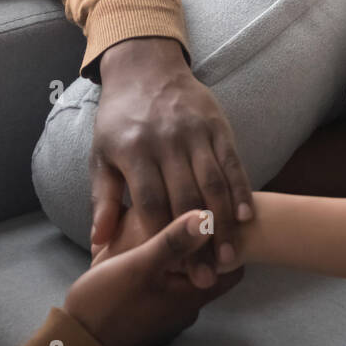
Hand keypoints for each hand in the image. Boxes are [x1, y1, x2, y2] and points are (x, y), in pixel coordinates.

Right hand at [65, 210, 244, 345]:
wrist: (76, 342)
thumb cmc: (107, 303)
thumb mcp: (139, 265)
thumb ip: (173, 241)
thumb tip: (207, 216)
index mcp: (192, 296)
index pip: (232, 268)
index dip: (230, 242)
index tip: (218, 218)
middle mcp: (185, 307)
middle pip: (209, 270)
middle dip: (203, 244)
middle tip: (192, 216)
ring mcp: (167, 313)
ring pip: (184, 277)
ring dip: (178, 255)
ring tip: (163, 228)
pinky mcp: (149, 313)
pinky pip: (164, 285)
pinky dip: (161, 267)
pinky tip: (143, 249)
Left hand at [91, 37, 252, 280]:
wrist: (144, 66)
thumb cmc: (119, 119)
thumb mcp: (101, 155)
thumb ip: (103, 199)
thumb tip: (99, 242)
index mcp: (133, 152)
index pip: (150, 204)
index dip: (161, 239)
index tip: (170, 270)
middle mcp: (165, 143)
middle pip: (184, 200)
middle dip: (195, 243)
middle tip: (204, 278)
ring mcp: (194, 133)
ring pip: (212, 185)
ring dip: (222, 225)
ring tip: (229, 259)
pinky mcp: (217, 126)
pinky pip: (232, 162)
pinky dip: (241, 191)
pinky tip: (246, 218)